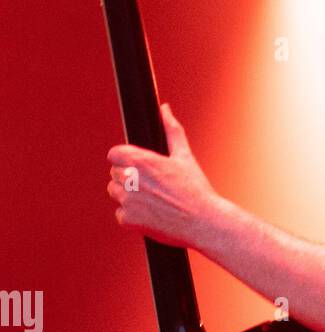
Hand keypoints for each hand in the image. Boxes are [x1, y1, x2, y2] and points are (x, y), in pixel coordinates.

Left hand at [106, 101, 217, 246]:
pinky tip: (152, 215)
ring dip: (128, 197)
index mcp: (140, 160)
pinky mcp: (128, 219)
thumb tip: (165, 109)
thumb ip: (171, 130)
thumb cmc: (196, 189)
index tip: (137, 168)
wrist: (203, 222)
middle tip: (152, 187)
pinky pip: (121, 215)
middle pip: (114, 173)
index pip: (114, 154)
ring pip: (115, 193)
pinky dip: (133, 217)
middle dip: (128, 179)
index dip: (125, 160)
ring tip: (152, 201)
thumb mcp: (184, 156)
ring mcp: (127, 200)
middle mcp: (129, 178)